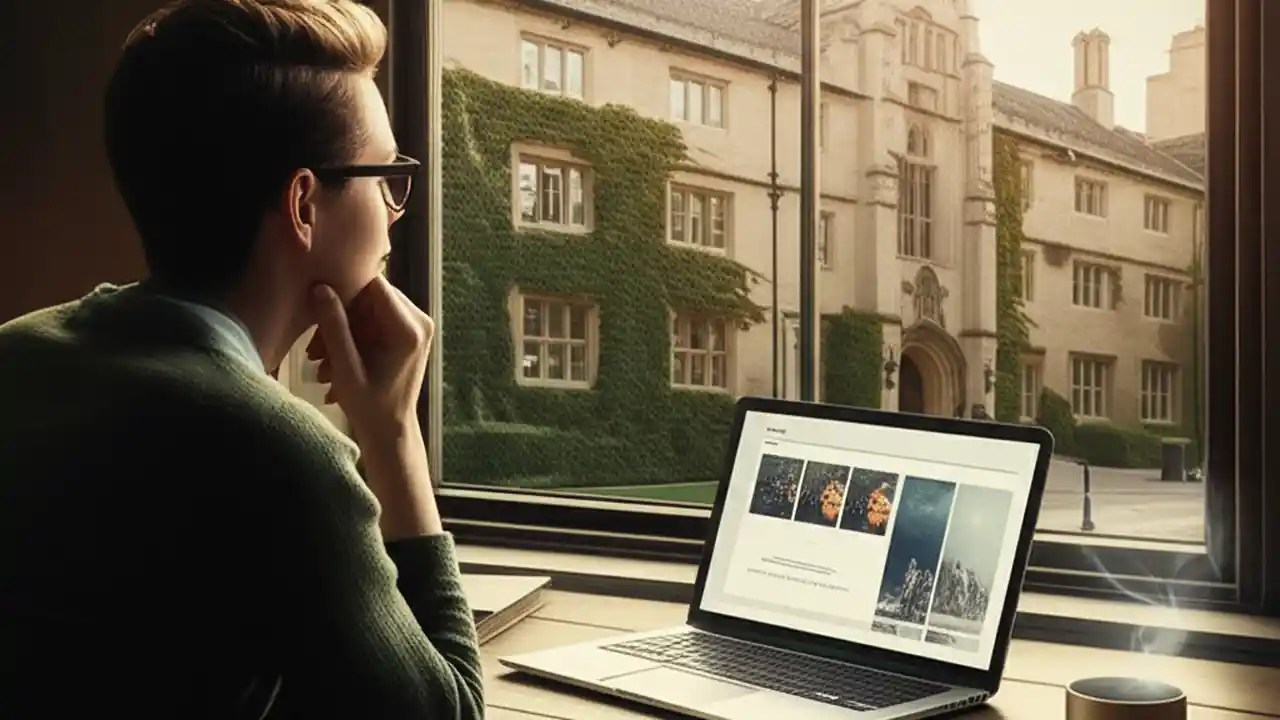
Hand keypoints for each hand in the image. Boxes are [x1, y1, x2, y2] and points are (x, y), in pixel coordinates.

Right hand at [306, 275, 433, 443]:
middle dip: (340, 317)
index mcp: (409, 329)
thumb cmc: (369, 407)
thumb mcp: (346, 369)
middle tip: (315, 350)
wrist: (390, 431)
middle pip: (370, 296)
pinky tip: (332, 362)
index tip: (319, 315)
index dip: (343, 294)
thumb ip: (334, 327)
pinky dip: (352, 336)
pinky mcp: (407, 332)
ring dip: (341, 329)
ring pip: (369, 308)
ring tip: (319, 361)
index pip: (373, 285)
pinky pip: (374, 320)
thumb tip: (321, 288)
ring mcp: (415, 326)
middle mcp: (419, 321)